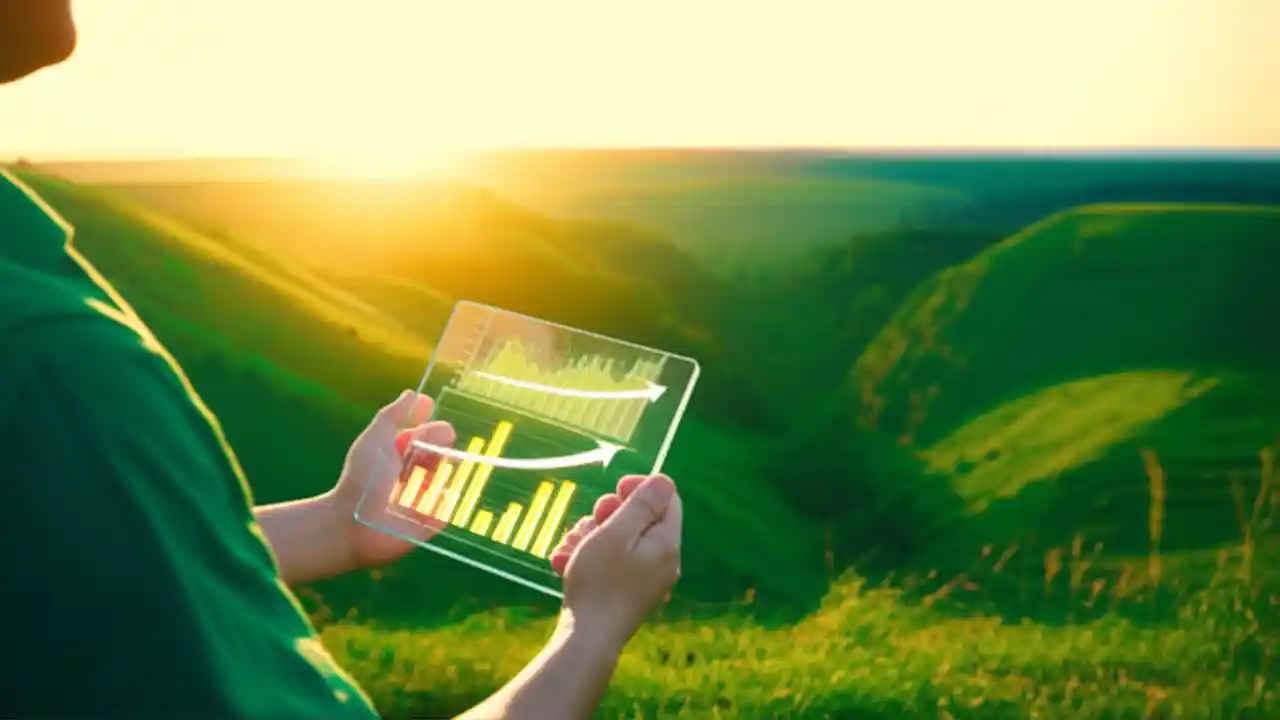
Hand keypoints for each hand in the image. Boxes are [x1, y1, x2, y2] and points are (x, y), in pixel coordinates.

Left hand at [327, 389, 454, 571]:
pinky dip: (447, 496)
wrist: (353, 523)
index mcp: (404, 453)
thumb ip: (393, 415)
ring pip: (451, 474)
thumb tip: (416, 394)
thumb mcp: (375, 439)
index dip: (432, 427)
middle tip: (429, 446)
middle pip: (443, 451)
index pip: (429, 434)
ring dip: (443, 469)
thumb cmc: (360, 479)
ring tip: (424, 473)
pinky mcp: (435, 520)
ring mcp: (427, 496)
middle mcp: (417, 473)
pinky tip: (435, 492)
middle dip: (439, 445)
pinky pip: (452, 503)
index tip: (433, 418)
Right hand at [549, 474, 681, 651]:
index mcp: (666, 546)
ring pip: (618, 541)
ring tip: (569, 547)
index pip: (667, 500)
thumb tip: (665, 481)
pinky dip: (588, 559)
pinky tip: (564, 562)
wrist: (586, 640)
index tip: (616, 487)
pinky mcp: (625, 593)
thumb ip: (641, 505)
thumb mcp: (616, 534)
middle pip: (640, 520)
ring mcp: (643, 580)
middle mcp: (661, 562)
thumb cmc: (600, 583)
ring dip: (590, 537)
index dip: (641, 487)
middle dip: (608, 515)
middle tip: (590, 521)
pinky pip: (610, 564)